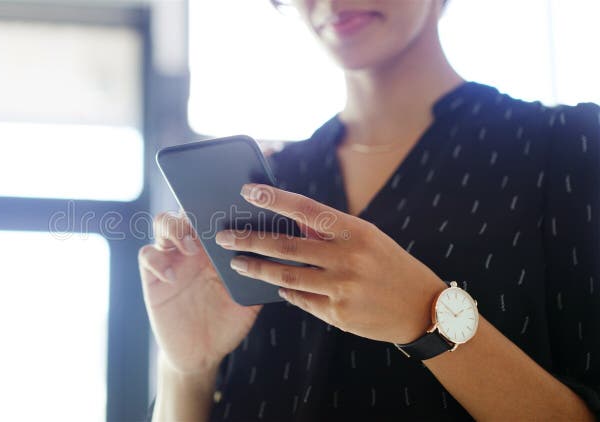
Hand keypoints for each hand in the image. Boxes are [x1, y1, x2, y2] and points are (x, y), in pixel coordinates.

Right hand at [139, 211, 261, 376]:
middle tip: (209, 222)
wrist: (202, 353)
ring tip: (192, 247)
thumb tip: (280, 257)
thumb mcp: (249, 299)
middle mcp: (194, 247)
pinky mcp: (153, 277)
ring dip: (176, 228)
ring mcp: (172, 259)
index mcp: (218, 247)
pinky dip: (157, 260)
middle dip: (196, 208)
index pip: (215, 213)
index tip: (234, 203)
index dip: (221, 202)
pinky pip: (147, 255)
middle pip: (187, 209)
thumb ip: (259, 277)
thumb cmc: (227, 321)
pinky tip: (172, 277)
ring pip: (163, 223)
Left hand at [214, 183, 446, 343]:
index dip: (275, 199)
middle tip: (223, 236)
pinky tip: (274, 287)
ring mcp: (343, 288)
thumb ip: (329, 231)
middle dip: (249, 239)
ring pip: (286, 277)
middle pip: (287, 245)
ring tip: (237, 263)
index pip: (307, 209)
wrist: (424, 309)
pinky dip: (285, 292)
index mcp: (356, 231)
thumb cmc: (389, 265)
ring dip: (257, 269)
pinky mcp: (338, 314)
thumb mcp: (367, 238)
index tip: (247, 191)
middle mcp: (348, 258)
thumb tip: (289, 219)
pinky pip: (301, 300)